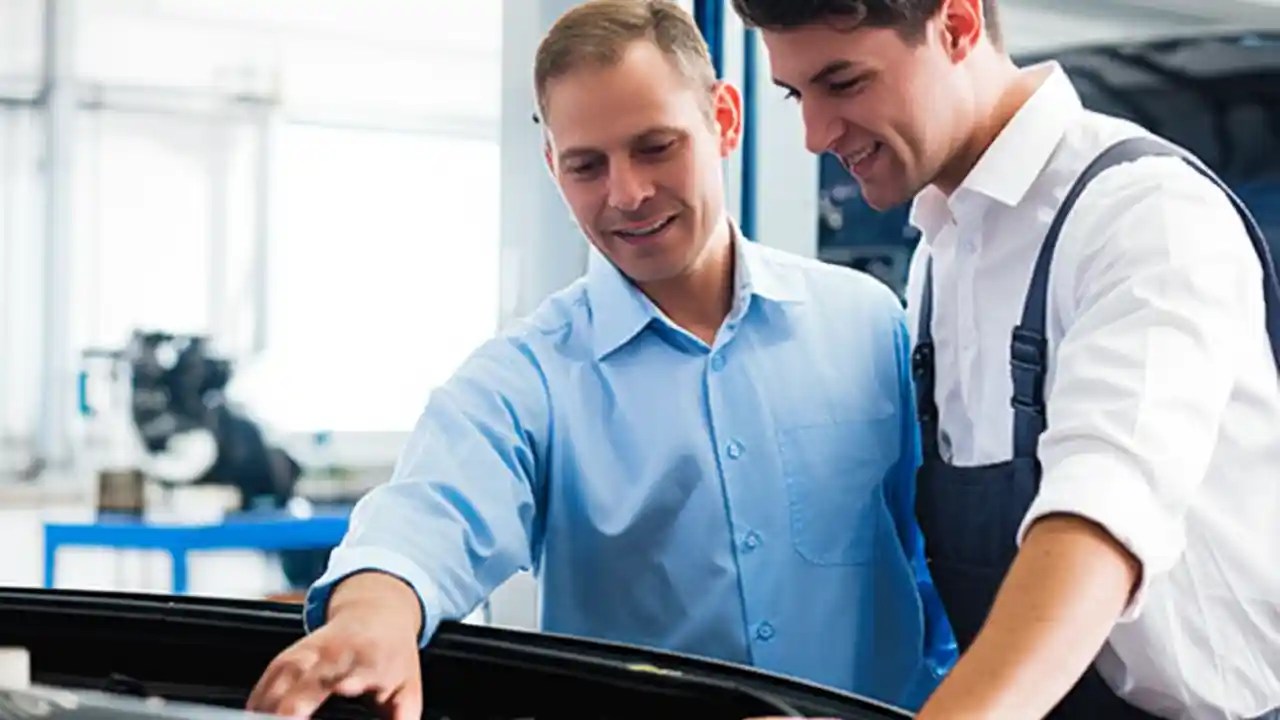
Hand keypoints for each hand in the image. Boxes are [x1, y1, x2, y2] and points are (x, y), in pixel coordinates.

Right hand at [247, 573, 423, 718]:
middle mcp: (333, 655)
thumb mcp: (408, 689)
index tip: (342, 688)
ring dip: (268, 708)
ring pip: (278, 684)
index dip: (349, 682)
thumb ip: (402, 718)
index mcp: (369, 661)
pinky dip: (258, 705)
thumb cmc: (392, 659)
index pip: (355, 674)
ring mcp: (305, 655)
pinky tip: (252, 718)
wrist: (375, 613)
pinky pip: (264, 686)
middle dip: (294, 708)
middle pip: (306, 684)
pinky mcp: (285, 659)